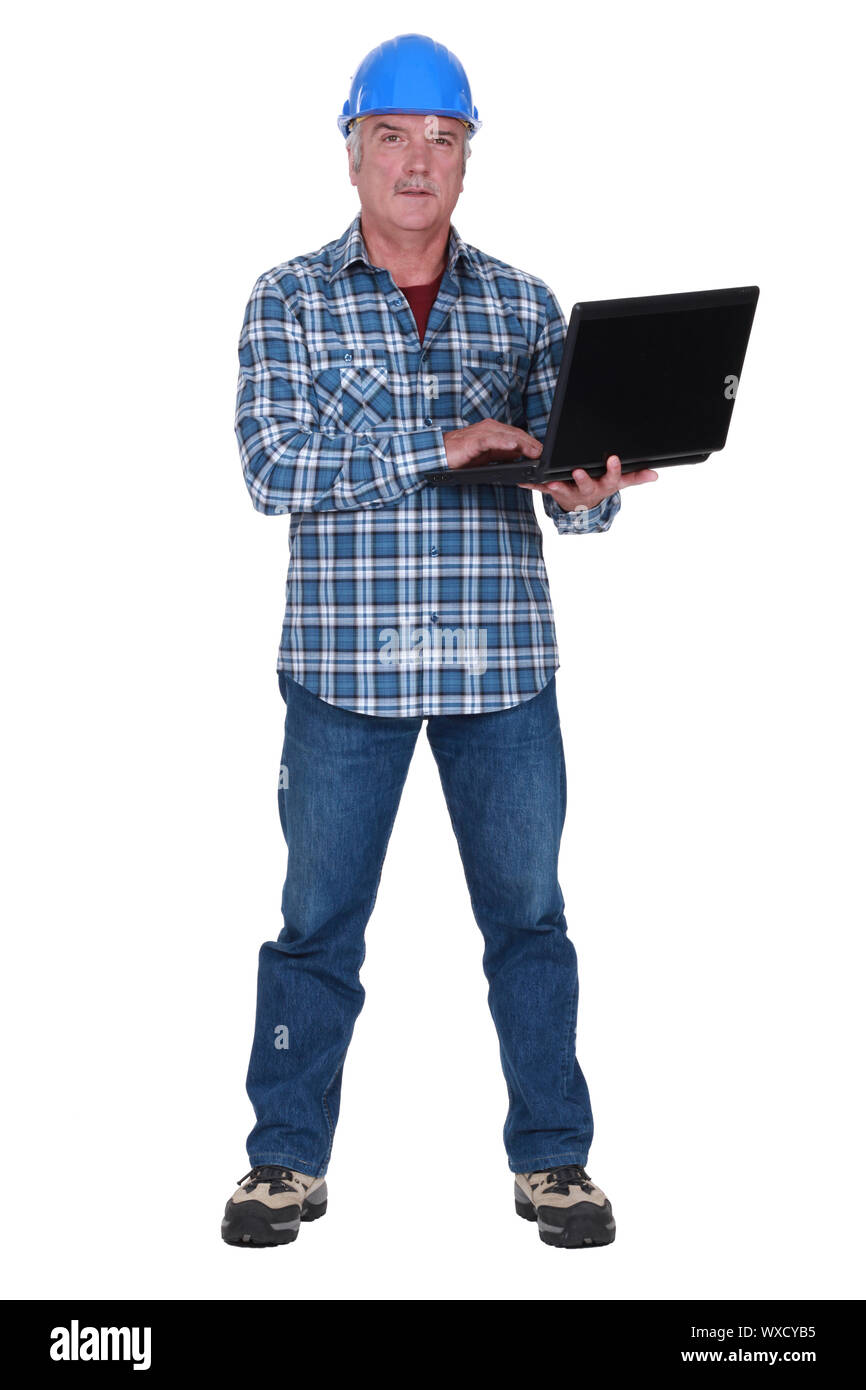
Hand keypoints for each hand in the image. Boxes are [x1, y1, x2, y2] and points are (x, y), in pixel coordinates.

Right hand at [442, 419, 543, 469]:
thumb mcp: (486, 456)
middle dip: (531, 444)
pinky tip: (514, 448)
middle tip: (543, 453)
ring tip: (534, 452)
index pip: (517, 435)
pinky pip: (492, 441)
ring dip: (522, 444)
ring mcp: (482, 433)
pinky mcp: (474, 440)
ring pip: (507, 436)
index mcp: (493, 431)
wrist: (438, 455)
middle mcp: (489, 428)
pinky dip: (504, 443)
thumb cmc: (459, 455)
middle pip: (515, 434)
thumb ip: (501, 454)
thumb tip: (518, 455)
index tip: (542, 452)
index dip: (530, 443)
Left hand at [518, 455, 657, 510]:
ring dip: (557, 486)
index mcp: (604, 485)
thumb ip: (637, 476)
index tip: (613, 458)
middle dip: (583, 478)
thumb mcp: (620, 483)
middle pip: (586, 485)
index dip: (613, 469)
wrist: (583, 508)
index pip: (612, 477)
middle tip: (578, 471)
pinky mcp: (554, 492)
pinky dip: (532, 484)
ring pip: (563, 489)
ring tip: (551, 482)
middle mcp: (587, 491)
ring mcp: (570, 493)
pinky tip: (522, 480)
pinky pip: (542, 488)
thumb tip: (655, 474)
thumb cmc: (601, 487)